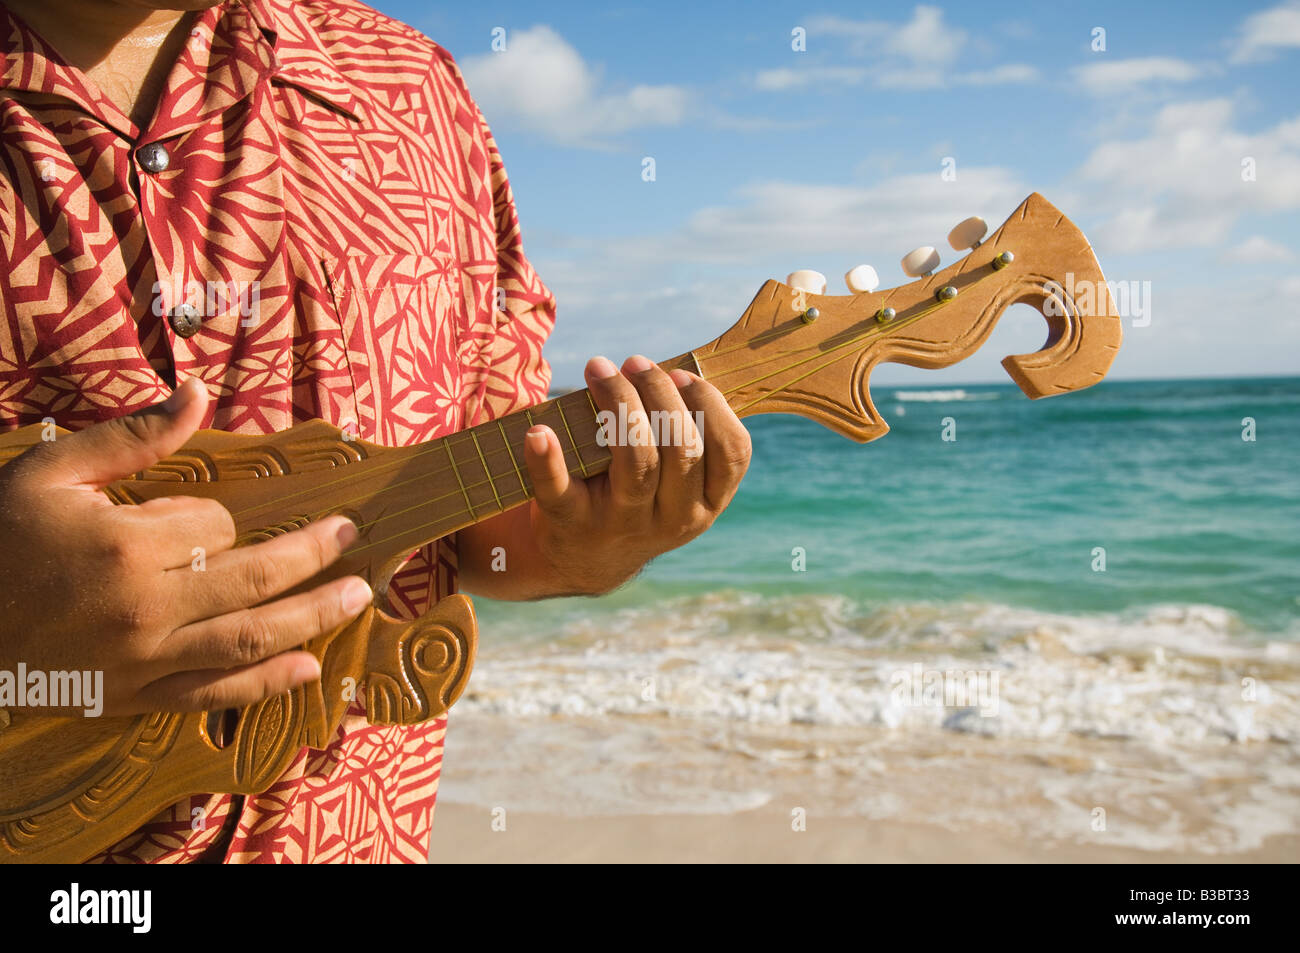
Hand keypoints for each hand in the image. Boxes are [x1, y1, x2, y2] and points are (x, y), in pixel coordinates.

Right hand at [0, 378, 371, 716]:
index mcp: (126, 545)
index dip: (215, 516)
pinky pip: (214, 694)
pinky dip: (266, 684)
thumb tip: (198, 391)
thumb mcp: (52, 472)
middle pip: (256, 578)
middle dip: (312, 554)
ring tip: (360, 594)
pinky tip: (310, 668)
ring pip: (250, 638)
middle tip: (351, 535)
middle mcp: (147, 606)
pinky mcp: (136, 697)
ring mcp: (145, 659)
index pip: (214, 526)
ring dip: (314, 616)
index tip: (196, 517)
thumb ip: (133, 436)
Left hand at [461, 355, 750, 597]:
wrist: (584, 558)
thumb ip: (684, 435)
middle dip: (659, 394)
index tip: (680, 373)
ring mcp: (622, 525)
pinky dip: (547, 460)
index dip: (711, 405)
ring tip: (599, 369)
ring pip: (637, 464)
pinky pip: (560, 491)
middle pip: (682, 449)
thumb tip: (673, 370)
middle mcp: (673, 519)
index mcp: (706, 503)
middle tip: (634, 362)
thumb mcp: (675, 482)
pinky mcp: (572, 525)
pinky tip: (539, 432)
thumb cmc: (635, 495)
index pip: (731, 452)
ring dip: (619, 405)